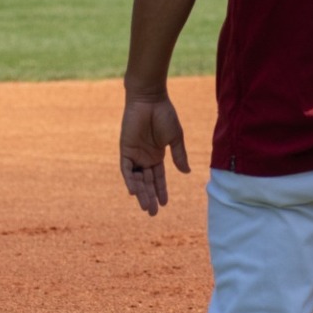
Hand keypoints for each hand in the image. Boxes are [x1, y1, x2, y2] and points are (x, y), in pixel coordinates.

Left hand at [119, 93, 188, 215]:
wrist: (150, 99)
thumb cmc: (164, 115)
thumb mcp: (175, 138)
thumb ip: (179, 155)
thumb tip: (186, 173)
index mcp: (157, 155)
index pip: (158, 177)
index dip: (161, 190)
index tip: (165, 204)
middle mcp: (145, 157)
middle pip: (147, 182)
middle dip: (150, 197)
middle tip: (153, 213)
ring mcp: (135, 154)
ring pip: (137, 179)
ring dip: (141, 193)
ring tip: (146, 207)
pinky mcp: (125, 150)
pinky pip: (126, 169)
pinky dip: (130, 180)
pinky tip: (134, 192)